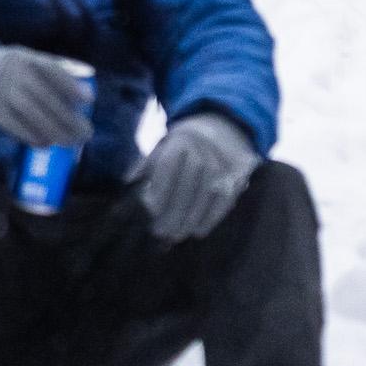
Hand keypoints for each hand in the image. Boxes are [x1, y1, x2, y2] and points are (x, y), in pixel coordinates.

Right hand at [0, 46, 93, 146]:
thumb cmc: (14, 68)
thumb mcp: (30, 59)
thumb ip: (57, 68)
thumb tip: (88, 84)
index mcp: (26, 58)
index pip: (51, 70)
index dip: (70, 85)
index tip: (88, 100)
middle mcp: (13, 73)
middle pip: (44, 97)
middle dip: (68, 118)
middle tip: (85, 133)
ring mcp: (1, 91)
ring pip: (30, 113)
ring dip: (53, 130)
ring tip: (70, 142)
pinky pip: (13, 124)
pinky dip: (30, 135)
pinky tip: (46, 143)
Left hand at [124, 111, 259, 241]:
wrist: (222, 130)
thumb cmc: (183, 146)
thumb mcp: (162, 147)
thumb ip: (146, 165)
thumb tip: (128, 182)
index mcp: (180, 141)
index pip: (167, 167)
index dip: (158, 190)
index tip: (150, 210)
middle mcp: (203, 150)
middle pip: (188, 184)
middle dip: (173, 212)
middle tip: (161, 232)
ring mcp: (223, 163)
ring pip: (207, 195)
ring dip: (191, 218)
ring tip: (176, 235)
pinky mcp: (237, 176)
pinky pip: (224, 200)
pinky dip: (211, 218)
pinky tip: (198, 231)